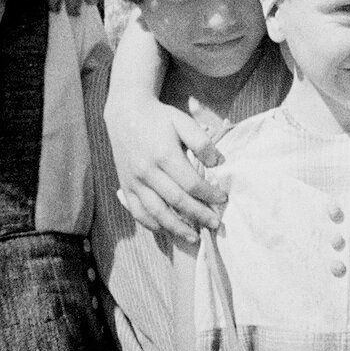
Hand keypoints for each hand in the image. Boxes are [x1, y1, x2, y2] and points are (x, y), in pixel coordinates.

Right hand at [104, 100, 226, 241]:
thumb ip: (202, 142)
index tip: (223, 199)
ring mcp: (134, 182)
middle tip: (215, 224)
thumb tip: (218, 162)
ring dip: (176, 227)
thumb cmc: (160, 118)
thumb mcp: (184, 121)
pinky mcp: (125, 186)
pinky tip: (166, 230)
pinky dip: (151, 224)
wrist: (126, 113)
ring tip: (194, 237)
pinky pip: (137, 211)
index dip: (209, 194)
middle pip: (176, 201)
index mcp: (164, 155)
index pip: (191, 183)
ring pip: (156, 212)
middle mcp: (147, 172)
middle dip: (198, 215)